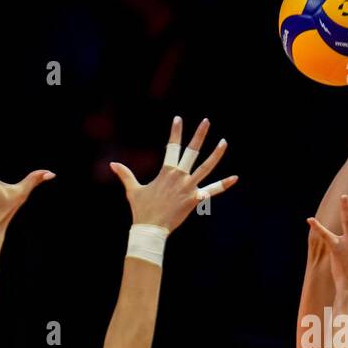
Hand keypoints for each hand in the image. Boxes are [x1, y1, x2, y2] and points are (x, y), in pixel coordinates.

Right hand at [109, 116, 237, 232]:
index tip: (178, 119)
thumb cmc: (141, 209)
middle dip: (199, 135)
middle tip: (206, 121)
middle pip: (192, 152)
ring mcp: (189, 188)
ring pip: (206, 167)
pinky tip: (234, 178)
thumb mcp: (133, 190)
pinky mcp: (195, 199)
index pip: (172, 147)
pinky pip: (212, 191)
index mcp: (166, 172)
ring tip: (224, 142)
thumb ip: (125, 175)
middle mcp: (179, 176)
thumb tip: (112, 164)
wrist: (151, 229)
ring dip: (216, 154)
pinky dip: (224, 185)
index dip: (175, 132)